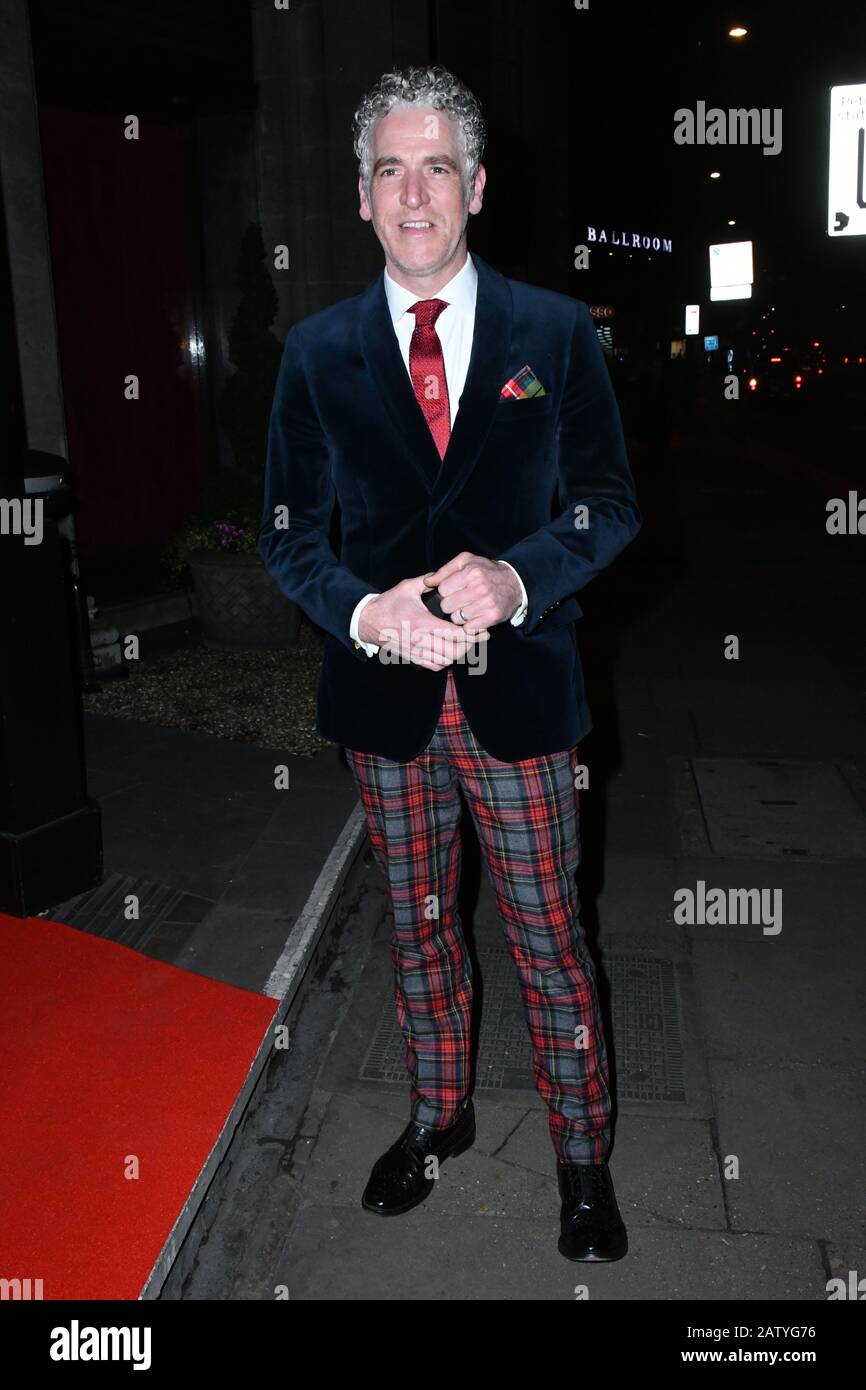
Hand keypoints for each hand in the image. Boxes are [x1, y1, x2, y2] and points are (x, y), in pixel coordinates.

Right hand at [358, 575, 488, 671]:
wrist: (368, 622)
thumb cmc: (388, 604)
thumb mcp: (406, 587)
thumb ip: (426, 581)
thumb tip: (441, 575)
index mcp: (421, 622)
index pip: (453, 633)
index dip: (471, 634)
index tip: (482, 629)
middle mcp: (419, 640)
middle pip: (453, 651)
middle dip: (470, 645)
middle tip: (479, 637)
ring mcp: (416, 652)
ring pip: (446, 661)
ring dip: (459, 654)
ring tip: (468, 643)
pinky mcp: (412, 658)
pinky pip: (435, 666)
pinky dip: (447, 661)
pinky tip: (451, 651)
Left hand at [422, 553, 520, 634]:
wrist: (514, 583)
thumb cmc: (487, 571)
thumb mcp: (466, 561)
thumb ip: (444, 570)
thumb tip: (427, 582)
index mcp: (471, 572)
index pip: (442, 590)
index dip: (445, 591)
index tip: (453, 590)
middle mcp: (479, 588)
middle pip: (447, 605)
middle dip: (450, 604)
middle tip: (459, 600)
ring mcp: (486, 604)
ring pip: (456, 618)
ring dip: (459, 615)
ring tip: (467, 607)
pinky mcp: (492, 617)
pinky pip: (468, 628)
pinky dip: (469, 624)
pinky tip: (474, 616)